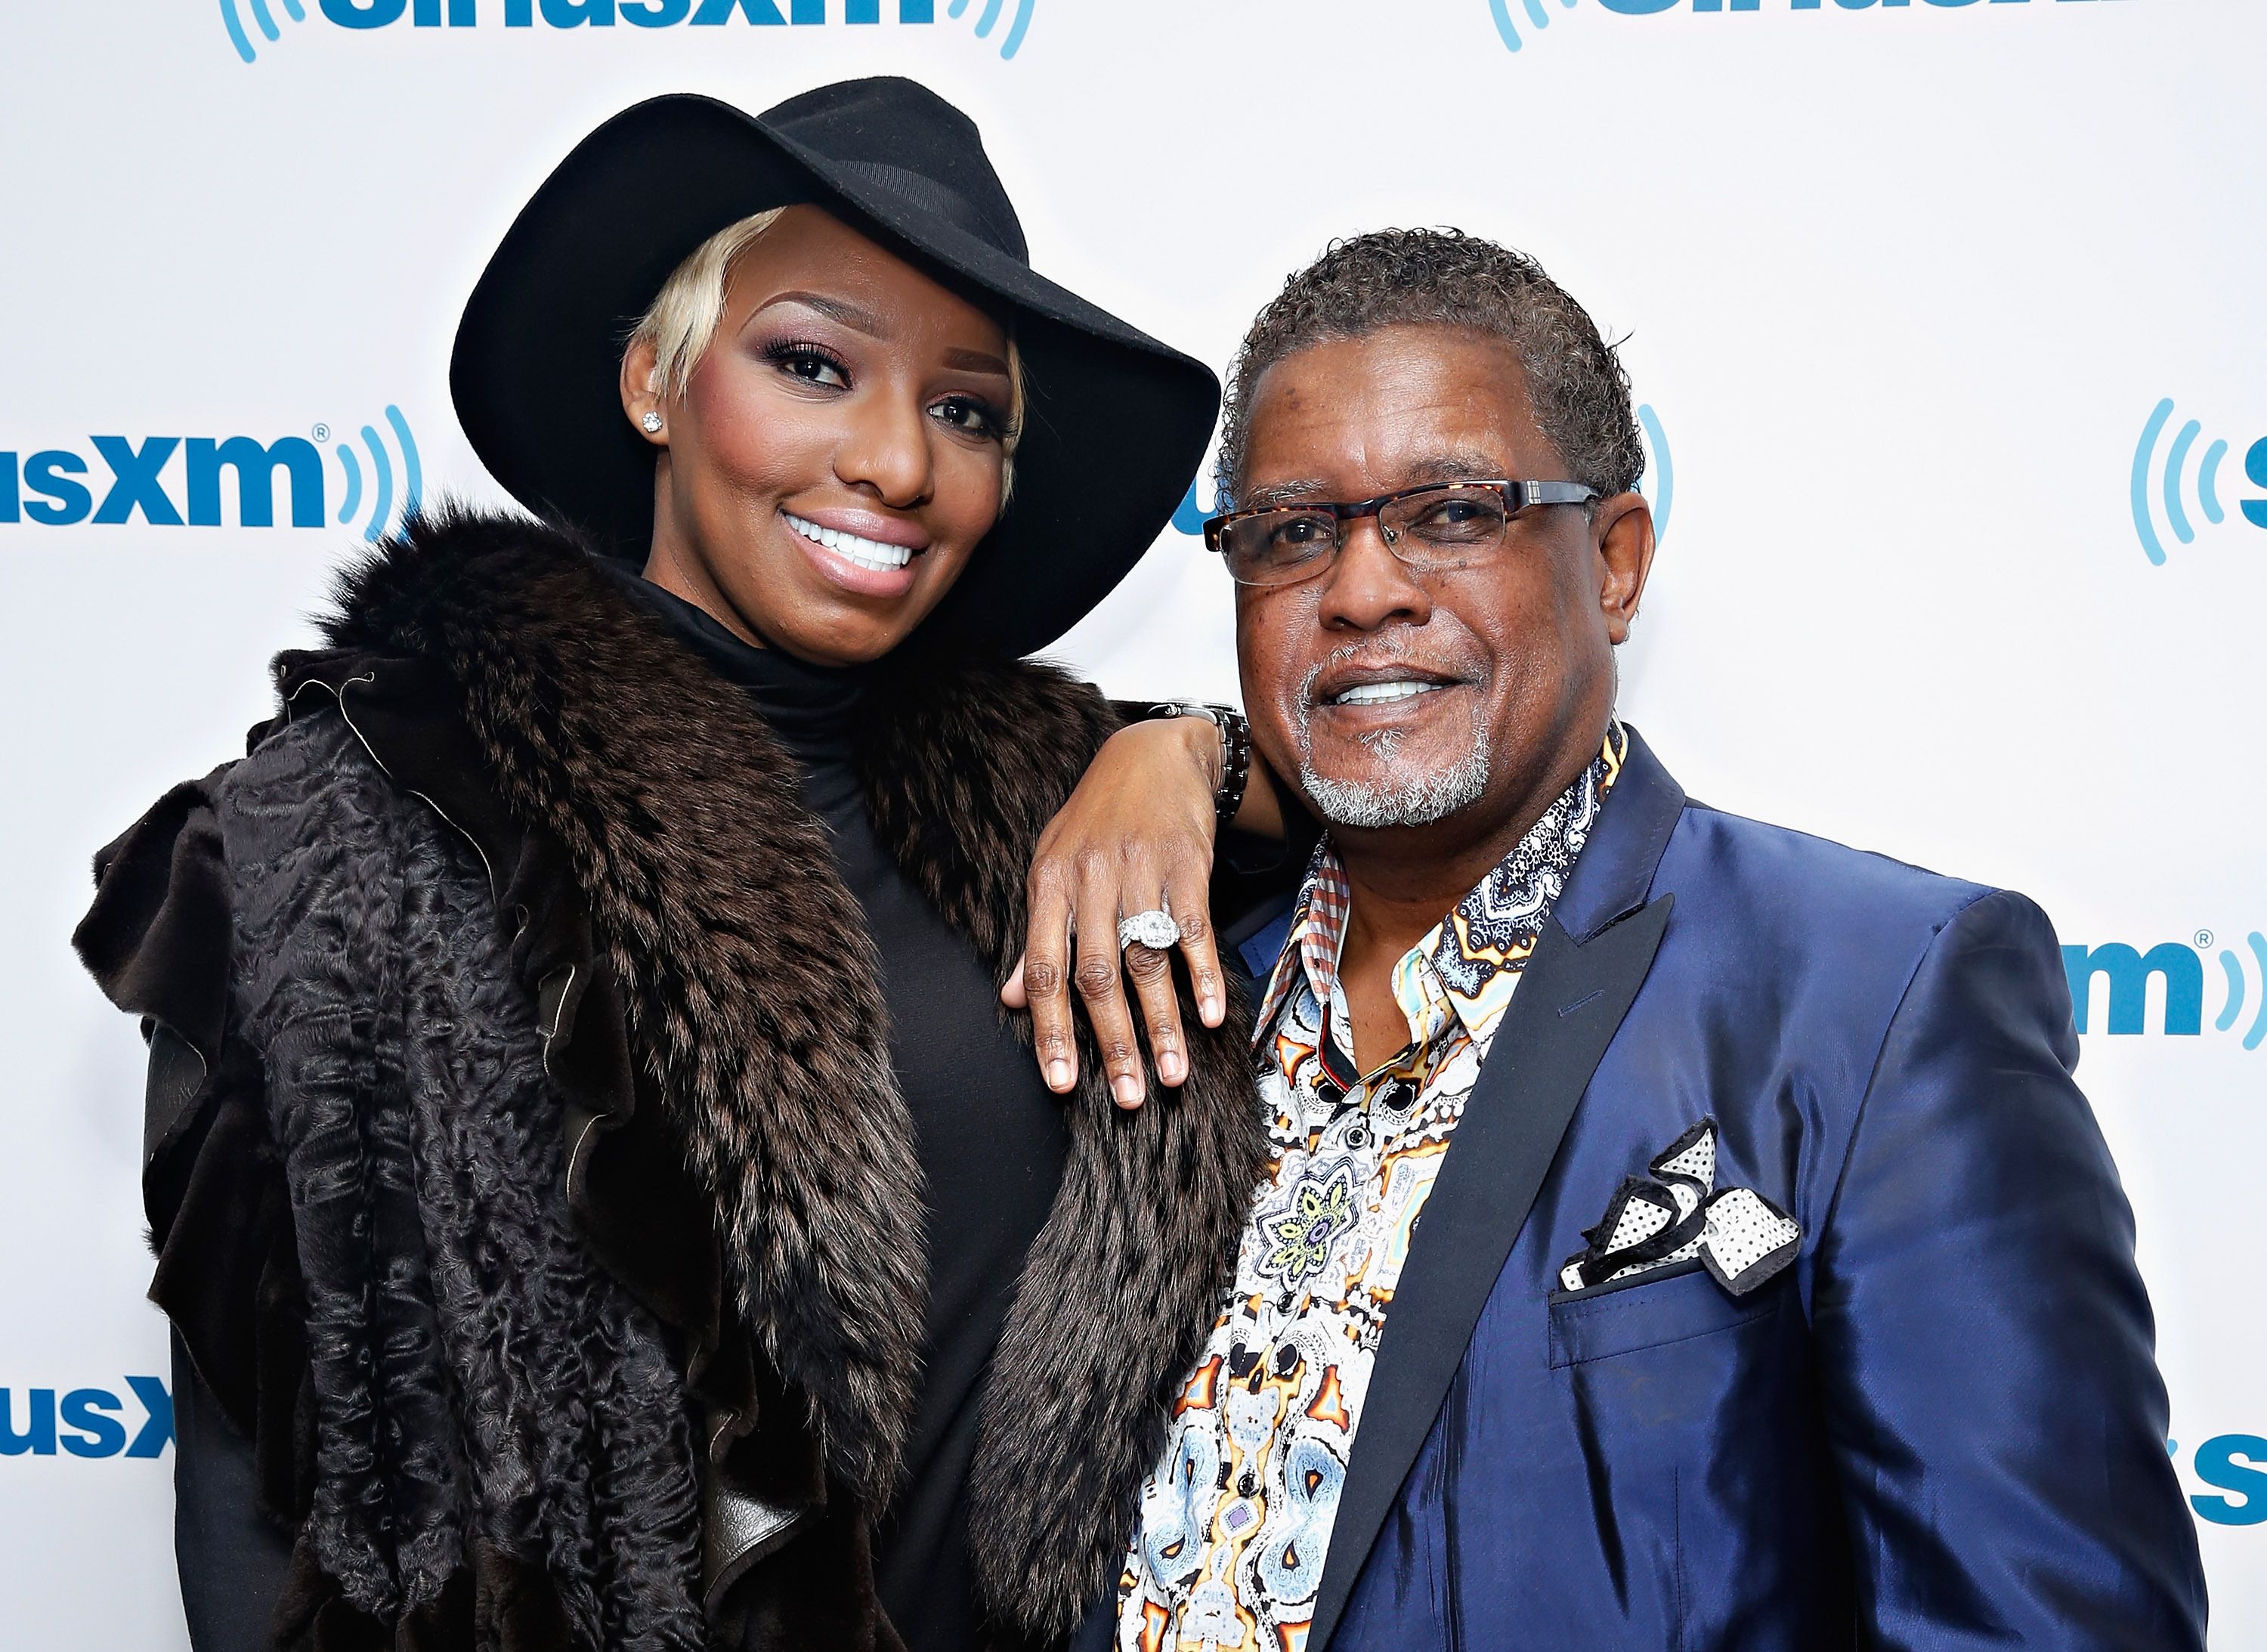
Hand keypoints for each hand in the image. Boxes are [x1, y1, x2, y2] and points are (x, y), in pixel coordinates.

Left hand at [1004, 716, 1226, 1108]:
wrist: (1152, 752)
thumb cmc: (1096, 819)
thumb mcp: (1053, 866)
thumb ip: (1039, 933)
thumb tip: (1014, 997)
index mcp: (1049, 885)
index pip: (1045, 968)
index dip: (1051, 1029)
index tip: (1061, 1083)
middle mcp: (1089, 880)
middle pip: (1097, 974)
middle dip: (1112, 1042)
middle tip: (1127, 1096)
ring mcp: (1138, 870)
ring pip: (1147, 960)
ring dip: (1161, 1023)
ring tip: (1171, 1074)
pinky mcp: (1186, 861)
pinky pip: (1192, 927)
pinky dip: (1202, 974)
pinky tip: (1209, 1016)